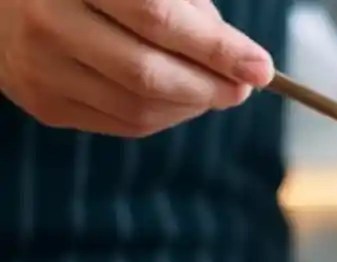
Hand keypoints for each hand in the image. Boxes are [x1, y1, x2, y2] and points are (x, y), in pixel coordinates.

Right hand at [0, 0, 273, 136]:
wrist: (5, 0)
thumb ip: (184, 6)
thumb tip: (238, 57)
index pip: (158, 19)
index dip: (216, 48)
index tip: (261, 66)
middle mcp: (46, 24)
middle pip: (148, 74)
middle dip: (211, 87)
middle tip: (245, 86)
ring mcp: (39, 70)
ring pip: (139, 109)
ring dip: (193, 106)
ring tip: (216, 90)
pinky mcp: (43, 104)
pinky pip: (123, 124)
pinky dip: (166, 116)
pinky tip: (181, 99)